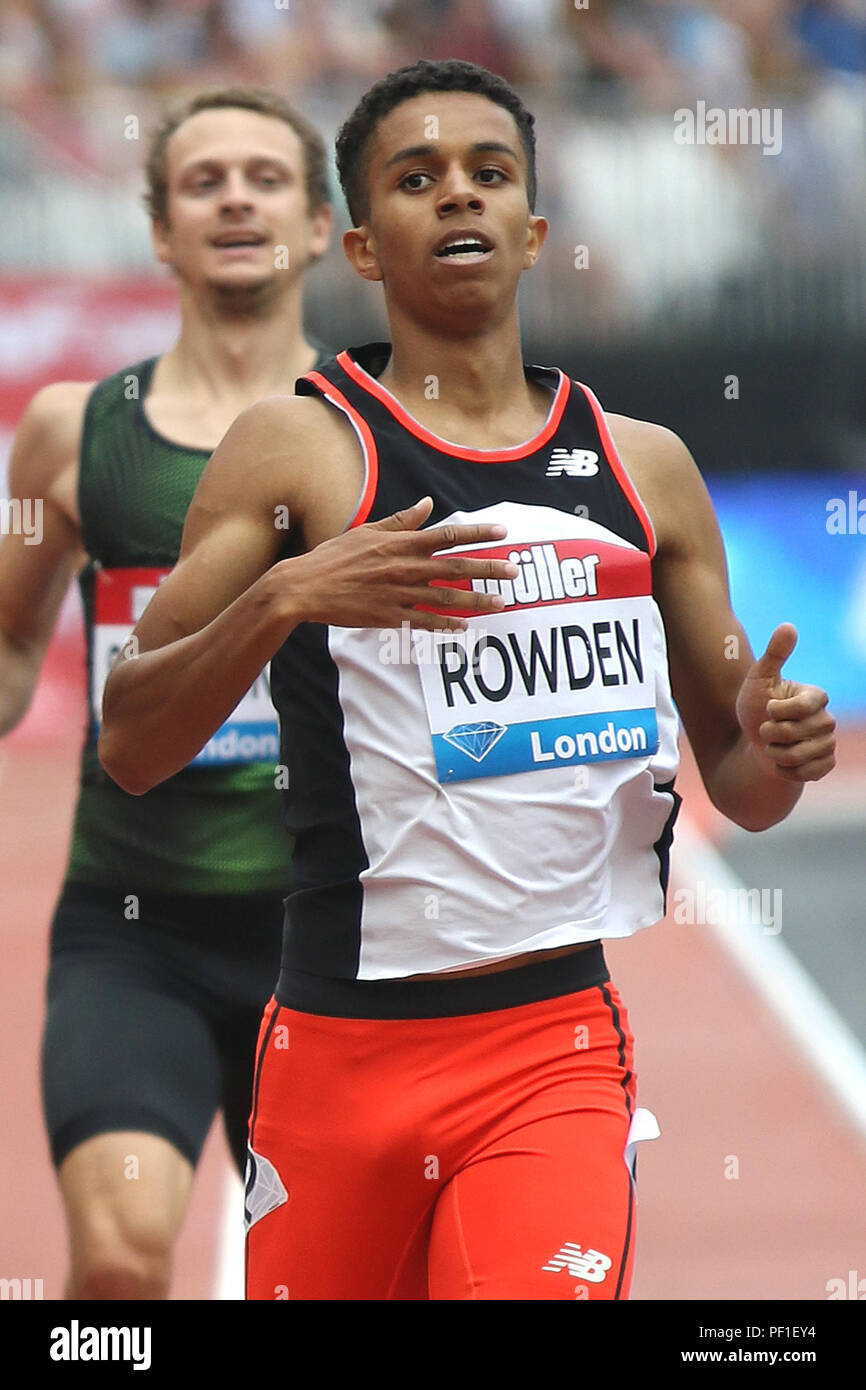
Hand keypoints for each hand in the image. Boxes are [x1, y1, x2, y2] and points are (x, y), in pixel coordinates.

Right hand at [287, 497, 518, 631]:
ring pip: (447, 598)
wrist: (304, 587)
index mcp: (401, 543)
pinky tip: (464, 627)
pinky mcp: (389, 616)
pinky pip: (424, 622)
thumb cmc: (334, 557)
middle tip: (515, 572)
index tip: (503, 533)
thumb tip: (427, 504)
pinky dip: (445, 625)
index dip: (478, 534)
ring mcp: (399, 594)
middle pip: (457, 567)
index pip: (448, 535)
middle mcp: (405, 567)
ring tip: (500, 603)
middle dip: (489, 569)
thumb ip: (401, 520)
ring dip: (477, 601)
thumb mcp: (368, 531)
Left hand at [736, 623, 835, 781]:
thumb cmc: (756, 708)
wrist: (754, 744)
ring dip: (775, 753)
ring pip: (800, 756)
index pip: (803, 707)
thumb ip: (775, 654)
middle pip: (797, 733)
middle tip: (766, 730)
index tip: (769, 708)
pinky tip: (781, 763)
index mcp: (816, 697)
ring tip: (773, 746)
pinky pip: (807, 773)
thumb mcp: (759, 679)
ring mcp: (828, 743)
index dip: (779, 711)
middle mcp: (827, 719)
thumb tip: (789, 626)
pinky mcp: (825, 764)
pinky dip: (786, 771)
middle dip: (771, 733)